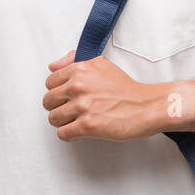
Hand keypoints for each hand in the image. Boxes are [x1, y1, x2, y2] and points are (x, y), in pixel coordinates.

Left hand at [43, 49, 166, 140]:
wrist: (146, 106)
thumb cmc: (127, 89)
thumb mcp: (101, 64)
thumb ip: (73, 60)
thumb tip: (52, 66)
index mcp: (81, 70)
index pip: (50, 82)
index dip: (59, 91)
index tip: (68, 96)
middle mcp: (79, 86)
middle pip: (48, 101)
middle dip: (58, 107)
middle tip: (72, 109)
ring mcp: (83, 106)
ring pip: (53, 118)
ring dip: (63, 122)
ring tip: (77, 120)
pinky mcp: (87, 126)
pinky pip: (62, 133)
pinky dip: (70, 134)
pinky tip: (80, 130)